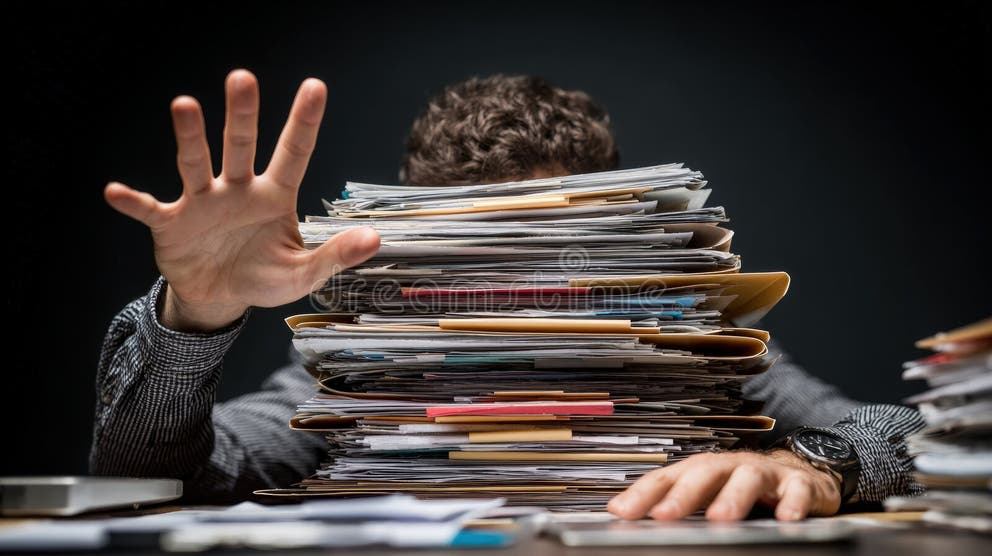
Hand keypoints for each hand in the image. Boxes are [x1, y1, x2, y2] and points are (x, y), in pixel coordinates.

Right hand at [105, 70, 379, 330]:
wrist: (221, 299)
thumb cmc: (263, 278)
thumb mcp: (304, 273)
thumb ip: (336, 255)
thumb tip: (374, 240)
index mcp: (275, 196)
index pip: (294, 152)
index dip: (304, 121)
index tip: (316, 87)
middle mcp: (237, 190)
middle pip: (240, 145)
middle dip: (242, 114)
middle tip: (243, 78)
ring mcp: (202, 203)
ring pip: (196, 164)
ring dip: (190, 137)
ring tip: (184, 106)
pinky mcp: (171, 225)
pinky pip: (150, 210)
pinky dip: (133, 202)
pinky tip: (116, 192)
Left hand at [607, 450, 841, 520]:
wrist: (803, 476)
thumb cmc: (744, 489)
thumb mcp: (708, 497)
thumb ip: (674, 507)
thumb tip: (623, 516)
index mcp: (702, 471)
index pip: (667, 478)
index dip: (643, 494)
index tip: (621, 512)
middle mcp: (730, 466)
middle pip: (703, 472)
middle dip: (682, 495)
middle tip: (663, 516)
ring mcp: (765, 473)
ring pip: (747, 476)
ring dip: (733, 497)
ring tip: (721, 519)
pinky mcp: (799, 484)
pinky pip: (797, 489)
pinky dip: (792, 502)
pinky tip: (786, 519)